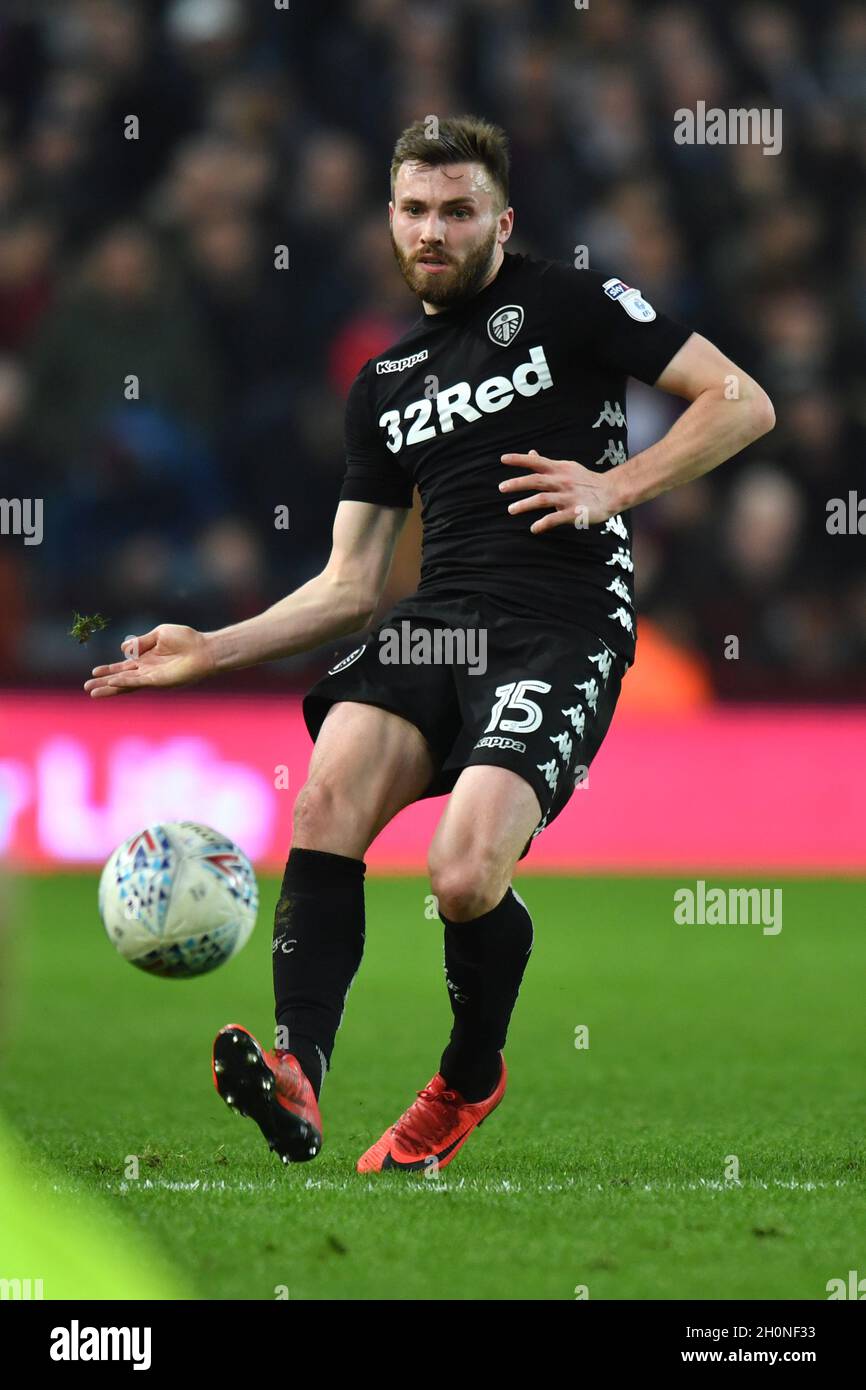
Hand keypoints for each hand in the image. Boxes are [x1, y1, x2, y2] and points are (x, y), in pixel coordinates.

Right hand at [83, 624, 214, 697]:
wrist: (204, 649)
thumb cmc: (186, 639)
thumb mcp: (159, 634)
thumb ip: (141, 642)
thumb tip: (122, 649)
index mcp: (146, 659)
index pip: (124, 667)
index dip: (109, 669)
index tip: (94, 671)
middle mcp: (147, 670)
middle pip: (121, 679)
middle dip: (104, 683)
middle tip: (87, 688)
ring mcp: (152, 677)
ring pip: (126, 684)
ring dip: (110, 688)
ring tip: (93, 692)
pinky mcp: (159, 681)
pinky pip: (138, 681)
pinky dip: (124, 681)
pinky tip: (112, 682)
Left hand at [499, 449, 621, 532]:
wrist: (611, 492)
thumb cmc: (585, 480)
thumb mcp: (567, 467)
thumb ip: (547, 463)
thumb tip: (530, 453)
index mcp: (559, 469)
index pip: (536, 462)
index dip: (519, 460)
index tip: (503, 459)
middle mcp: (562, 481)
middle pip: (536, 480)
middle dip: (517, 483)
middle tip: (501, 488)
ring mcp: (568, 497)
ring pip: (543, 499)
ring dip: (525, 504)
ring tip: (511, 510)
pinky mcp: (575, 512)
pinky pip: (556, 518)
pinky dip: (544, 523)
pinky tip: (534, 529)